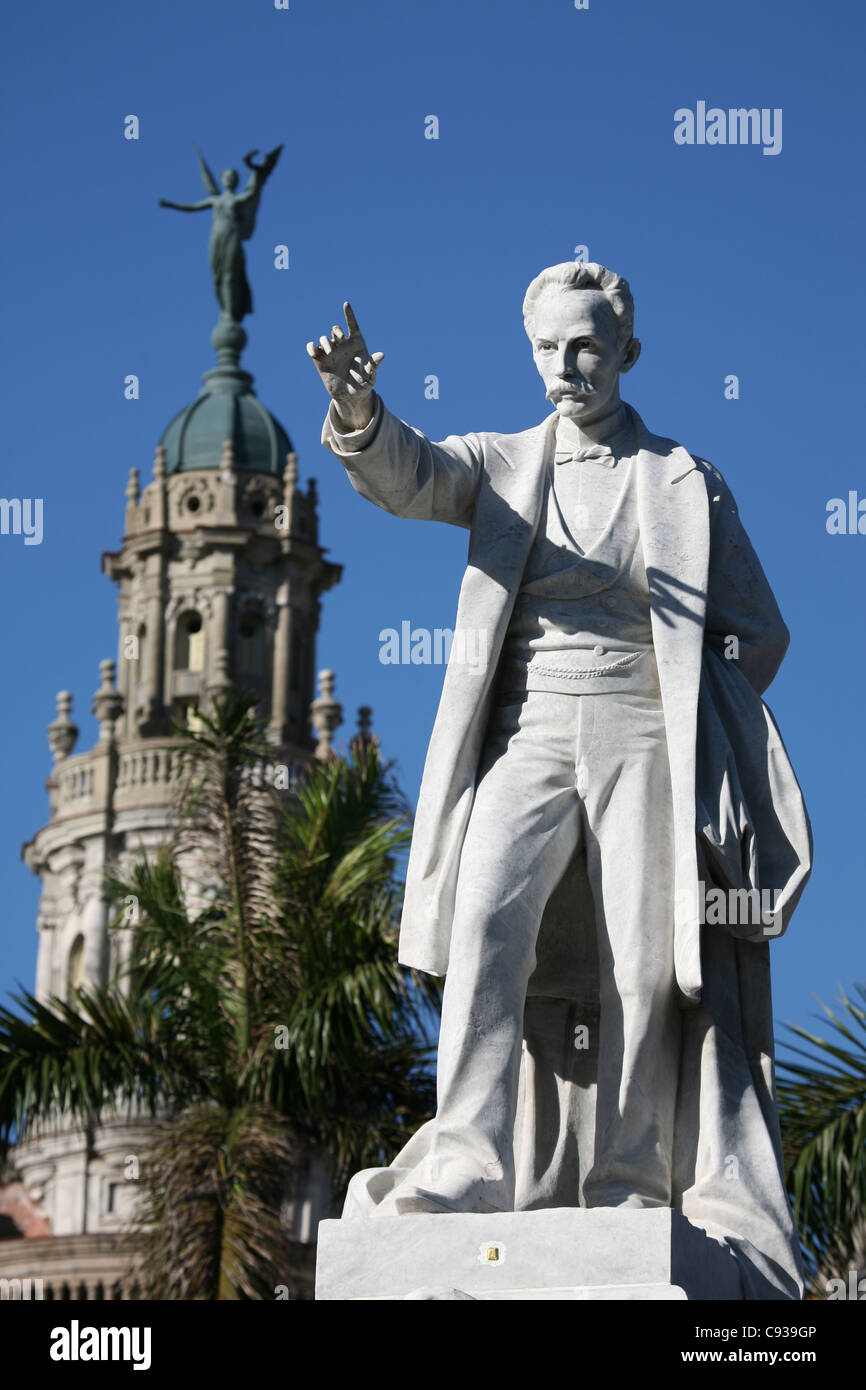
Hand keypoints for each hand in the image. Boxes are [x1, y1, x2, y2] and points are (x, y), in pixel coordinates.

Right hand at [306, 302, 383, 429]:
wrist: (351, 396)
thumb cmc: (364, 384)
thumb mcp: (371, 375)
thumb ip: (374, 365)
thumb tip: (381, 355)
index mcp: (356, 343)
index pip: (352, 324)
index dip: (349, 314)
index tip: (346, 304)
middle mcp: (342, 345)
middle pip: (336, 330)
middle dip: (337, 332)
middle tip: (339, 340)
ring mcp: (331, 351)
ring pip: (324, 338)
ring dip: (326, 342)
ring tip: (329, 351)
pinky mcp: (320, 359)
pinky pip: (312, 347)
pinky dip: (311, 347)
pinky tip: (313, 352)